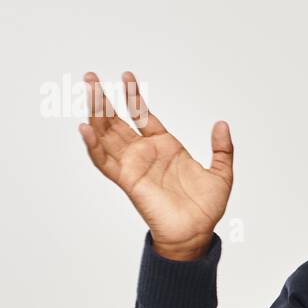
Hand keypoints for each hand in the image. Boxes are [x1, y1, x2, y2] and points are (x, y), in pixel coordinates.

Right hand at [77, 72, 233, 259]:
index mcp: (165, 147)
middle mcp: (145, 153)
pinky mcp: (128, 181)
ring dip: (95, 114)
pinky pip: (105, 162)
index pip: (143, 115)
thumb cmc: (206, 208)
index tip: (126, 76)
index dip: (134, 96)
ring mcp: (134, 166)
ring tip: (87, 91)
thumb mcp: (221, 173)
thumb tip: (222, 124)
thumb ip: (222, 148)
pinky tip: (85, 128)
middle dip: (103, 99)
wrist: (197, 232)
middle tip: (89, 77)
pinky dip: (93, 146)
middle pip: (117, 121)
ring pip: (107, 135)